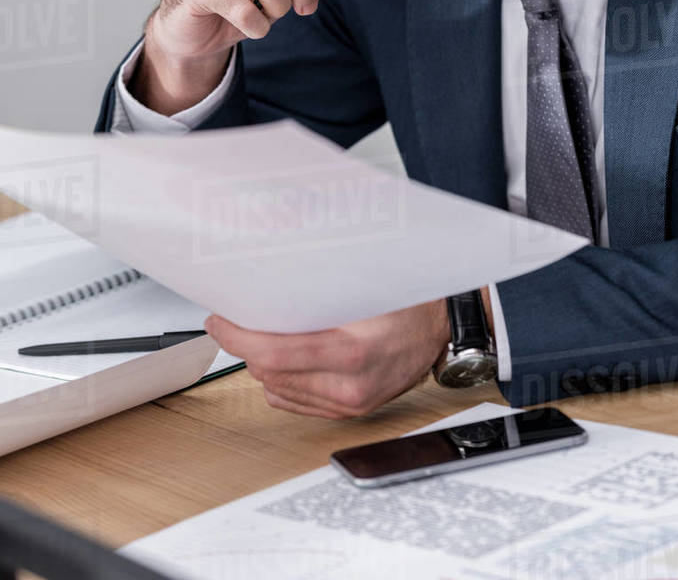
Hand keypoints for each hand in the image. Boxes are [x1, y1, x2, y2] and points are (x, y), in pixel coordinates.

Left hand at [204, 299, 450, 418]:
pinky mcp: (348, 412)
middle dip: (246, 345)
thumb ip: (315, 291)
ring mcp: (348, 403)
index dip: (237, 338)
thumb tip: (267, 282)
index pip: (273, 354)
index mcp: (350, 351)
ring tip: (262, 335)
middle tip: (235, 320)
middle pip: (268, 373)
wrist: (440, 328)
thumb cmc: (406, 302)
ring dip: (262, 363)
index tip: (220, 321)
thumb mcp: (363, 286)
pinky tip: (285, 360)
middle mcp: (347, 386)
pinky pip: (293, 402)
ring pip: (276, 389)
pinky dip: (280, 381)